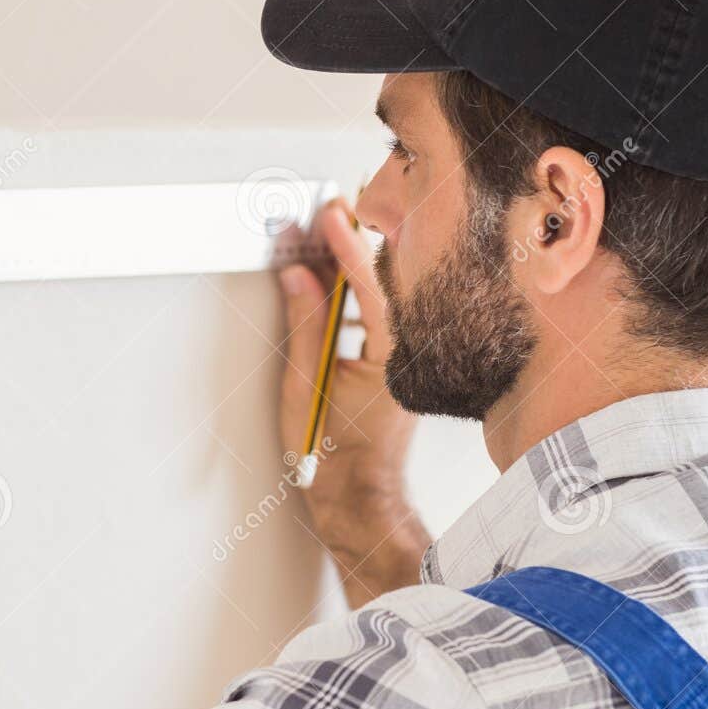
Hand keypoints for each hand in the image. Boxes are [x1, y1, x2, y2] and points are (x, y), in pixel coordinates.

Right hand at [279, 200, 430, 605]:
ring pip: (385, 298)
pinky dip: (360, 294)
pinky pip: (382, 318)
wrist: (357, 498)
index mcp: (392, 356)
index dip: (346, 246)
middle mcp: (408, 354)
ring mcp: (407, 360)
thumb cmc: (333, 456)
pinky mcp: (398, 367)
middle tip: (329, 210)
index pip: (368, 286)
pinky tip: (339, 284)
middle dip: (355, 244)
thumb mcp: (305, 385)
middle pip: (384, 283)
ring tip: (328, 238)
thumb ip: (305, 325)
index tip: (328, 215)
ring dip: (356, 267)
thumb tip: (299, 277)